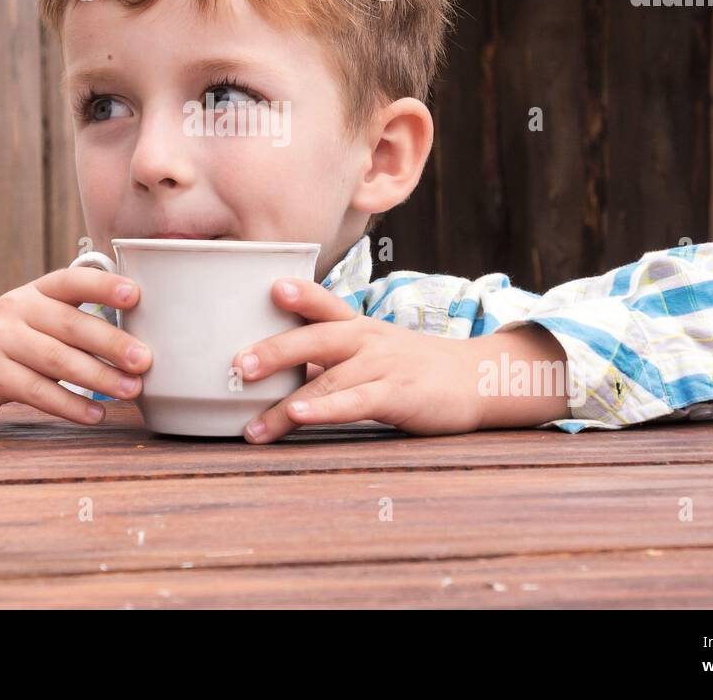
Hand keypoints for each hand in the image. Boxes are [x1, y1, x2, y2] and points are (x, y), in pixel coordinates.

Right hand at [0, 268, 152, 428]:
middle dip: (112, 343)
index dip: (104, 286)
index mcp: (34, 291)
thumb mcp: (31, 320)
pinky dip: (70, 405)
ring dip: (99, 377)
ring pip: (57, 360)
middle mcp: (15, 310)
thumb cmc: (6, 345)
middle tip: (145, 359)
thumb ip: (71, 320)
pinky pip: (38, 391)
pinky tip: (95, 414)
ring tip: (132, 390)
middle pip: (70, 325)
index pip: (71, 281)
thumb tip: (134, 337)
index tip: (136, 295)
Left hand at [233, 278, 488, 443]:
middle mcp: (367, 339)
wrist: (475, 379)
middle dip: (274, 351)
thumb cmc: (409, 367)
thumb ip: (325, 357)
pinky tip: (301, 416)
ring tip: (252, 425)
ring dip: (286, 406)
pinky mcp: (398, 395)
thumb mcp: (369, 351)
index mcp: (357, 326)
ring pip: (328, 381)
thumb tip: (267, 370)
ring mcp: (383, 366)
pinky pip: (356, 402)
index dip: (300, 293)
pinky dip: (326, 409)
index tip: (271, 286)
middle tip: (237, 366)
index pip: (325, 303)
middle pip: (316, 339)